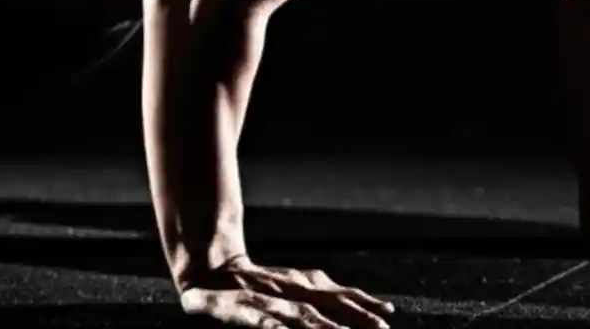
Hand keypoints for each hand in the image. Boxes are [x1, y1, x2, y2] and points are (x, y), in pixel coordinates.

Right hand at [180, 254, 394, 328]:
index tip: (388, 311)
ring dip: (319, 326)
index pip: (335, 293)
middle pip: (322, 302)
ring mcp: (259, 298)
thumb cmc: (249, 284)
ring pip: (294, 314)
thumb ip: (320, 297)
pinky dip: (274, 326)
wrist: (201, 267)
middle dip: (352, 315)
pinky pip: (258, 321)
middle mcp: (282, 287)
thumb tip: (371, 308)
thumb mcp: (286, 287)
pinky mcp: (232, 308)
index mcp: (296, 283)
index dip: (361, 302)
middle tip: (380, 328)